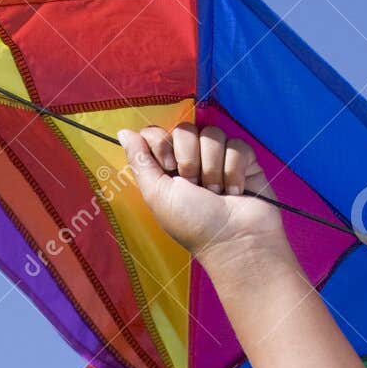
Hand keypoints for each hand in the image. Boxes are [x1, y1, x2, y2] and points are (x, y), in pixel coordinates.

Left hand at [115, 123, 289, 265]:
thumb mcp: (157, 195)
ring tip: (216, 192)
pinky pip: (237, 144)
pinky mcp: (244, 160)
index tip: (168, 168)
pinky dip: (234, 169)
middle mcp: (190, 160)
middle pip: (185, 129)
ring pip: (213, 134)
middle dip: (189, 158)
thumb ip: (140, 161)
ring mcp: (218, 158)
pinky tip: (235, 190)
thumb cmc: (193, 224)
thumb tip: (123, 132)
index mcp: (166, 169)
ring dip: (213, 167)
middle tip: (195, 185)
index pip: (157, 132)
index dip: (162, 144)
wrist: (235, 238)